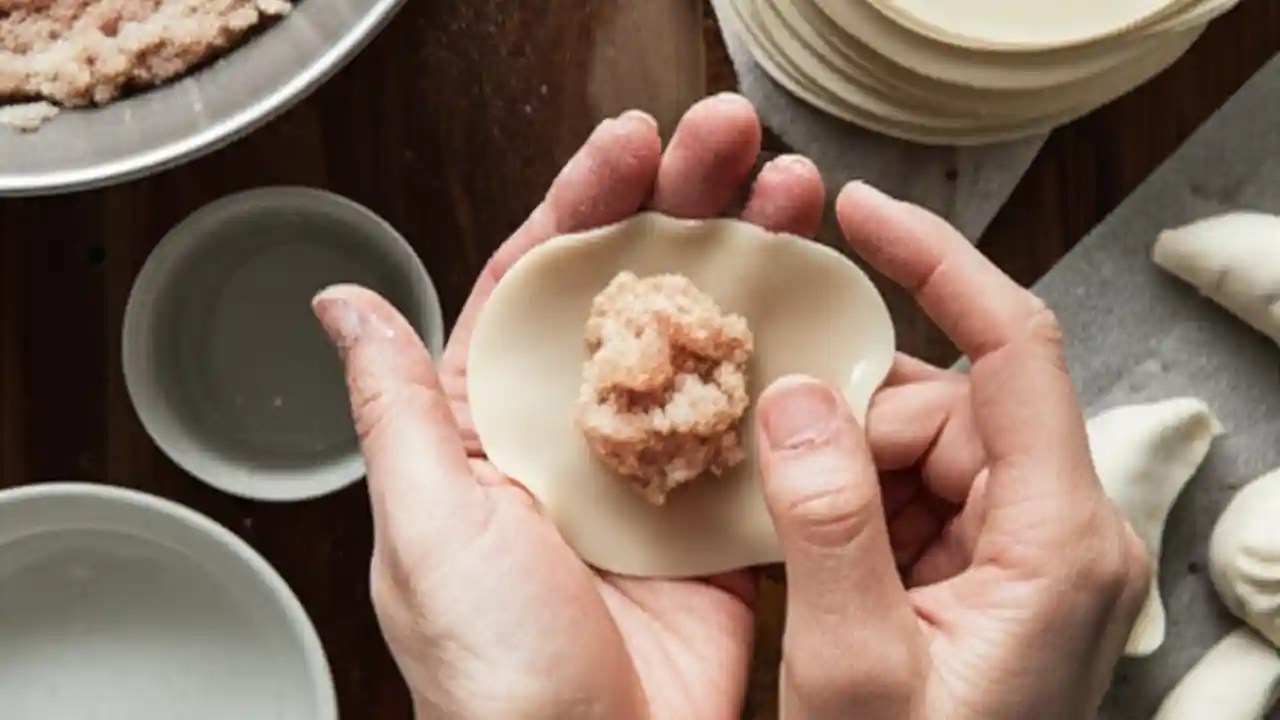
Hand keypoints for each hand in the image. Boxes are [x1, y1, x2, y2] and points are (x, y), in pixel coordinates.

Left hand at [312, 94, 826, 718]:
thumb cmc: (490, 671)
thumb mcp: (426, 525)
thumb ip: (399, 408)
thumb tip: (343, 305)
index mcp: (496, 425)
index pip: (537, 285)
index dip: (582, 206)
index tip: (629, 146)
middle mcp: (579, 436)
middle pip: (635, 293)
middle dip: (683, 206)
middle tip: (734, 142)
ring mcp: (657, 471)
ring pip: (706, 341)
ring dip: (751, 264)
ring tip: (793, 197)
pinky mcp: (723, 516)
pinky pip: (764, 426)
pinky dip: (796, 368)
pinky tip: (824, 309)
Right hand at [755, 183, 1151, 718]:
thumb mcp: (852, 670)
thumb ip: (827, 525)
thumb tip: (798, 397)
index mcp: (1056, 542)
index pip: (1012, 349)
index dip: (934, 262)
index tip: (856, 212)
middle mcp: (1057, 534)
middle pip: (945, 407)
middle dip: (849, 431)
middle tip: (774, 487)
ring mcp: (1021, 557)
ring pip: (919, 451)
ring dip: (842, 478)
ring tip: (791, 547)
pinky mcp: (986, 578)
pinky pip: (912, 500)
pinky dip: (852, 510)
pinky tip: (813, 562)